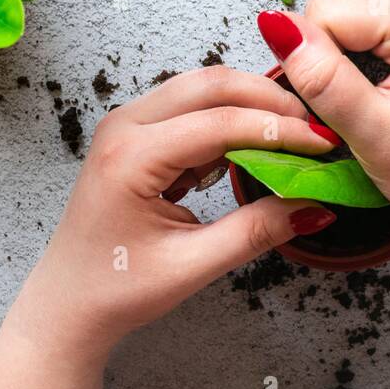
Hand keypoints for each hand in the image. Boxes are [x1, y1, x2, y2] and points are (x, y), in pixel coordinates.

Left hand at [28, 66, 341, 350]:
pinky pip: (191, 107)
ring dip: (250, 103)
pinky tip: (255, 147)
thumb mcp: (192, 266)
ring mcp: (127, 124)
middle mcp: (124, 126)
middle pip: (211, 84)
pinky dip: (229, 117)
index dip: (279, 130)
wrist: (67, 304)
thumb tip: (313, 204)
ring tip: (293, 134)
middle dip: (269, 100)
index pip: (220, 123)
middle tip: (313, 127)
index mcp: (130, 157)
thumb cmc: (115, 288)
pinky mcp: (136, 132)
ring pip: (202, 87)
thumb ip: (256, 231)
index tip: (322, 145)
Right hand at [256, 0, 389, 388]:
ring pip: (348, 19)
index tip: (333, 108)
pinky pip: (368, 29)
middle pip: (338, 10)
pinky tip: (384, 95)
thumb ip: (323, 77)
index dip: (312, 62)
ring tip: (375, 106)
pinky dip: (362, 63)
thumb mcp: (373, 132)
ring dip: (345, 63)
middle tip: (359, 112)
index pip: (327, 11)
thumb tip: (276, 25)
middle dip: (330, 61)